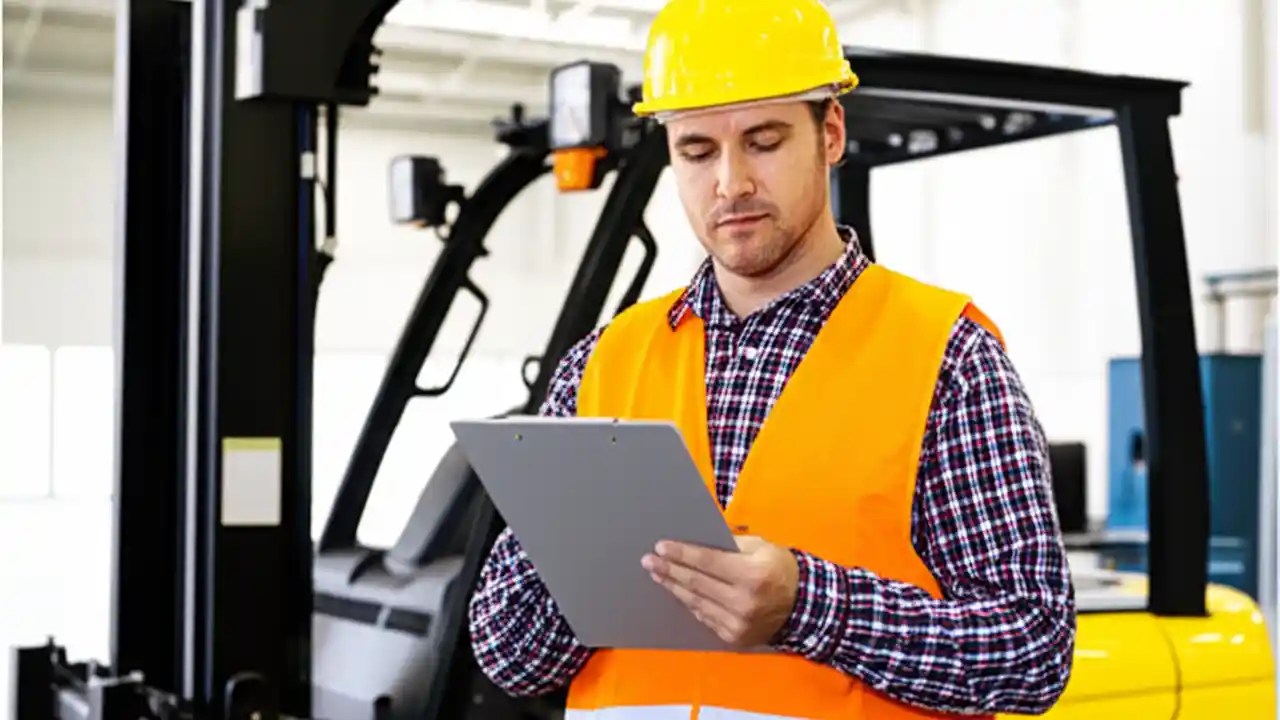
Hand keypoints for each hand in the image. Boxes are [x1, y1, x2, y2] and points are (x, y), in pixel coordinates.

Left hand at [641, 535, 798, 648]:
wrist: (803, 607)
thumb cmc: (780, 569)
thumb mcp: (761, 546)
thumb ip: (730, 544)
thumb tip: (695, 542)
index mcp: (751, 575)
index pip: (707, 562)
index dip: (682, 553)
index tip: (661, 547)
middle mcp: (743, 602)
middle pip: (696, 583)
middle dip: (670, 570)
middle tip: (648, 561)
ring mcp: (737, 624)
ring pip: (696, 602)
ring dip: (674, 588)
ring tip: (657, 575)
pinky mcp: (734, 637)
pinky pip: (704, 617)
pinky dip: (690, 604)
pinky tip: (678, 592)